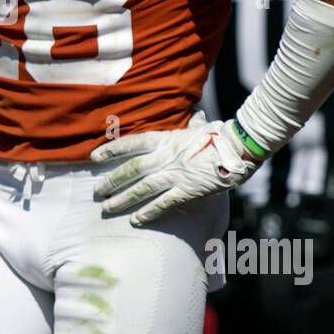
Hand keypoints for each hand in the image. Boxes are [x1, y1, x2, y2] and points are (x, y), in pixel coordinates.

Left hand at [92, 113, 260, 225]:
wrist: (239, 148)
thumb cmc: (220, 136)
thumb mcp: (200, 127)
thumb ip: (193, 124)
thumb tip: (196, 114)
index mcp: (165, 139)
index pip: (131, 143)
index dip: (111, 150)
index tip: (94, 157)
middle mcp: (165, 157)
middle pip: (131, 169)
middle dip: (111, 180)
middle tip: (96, 191)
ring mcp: (175, 174)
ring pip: (142, 188)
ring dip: (123, 199)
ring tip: (107, 207)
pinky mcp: (187, 190)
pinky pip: (164, 203)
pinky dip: (149, 212)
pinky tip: (136, 220)